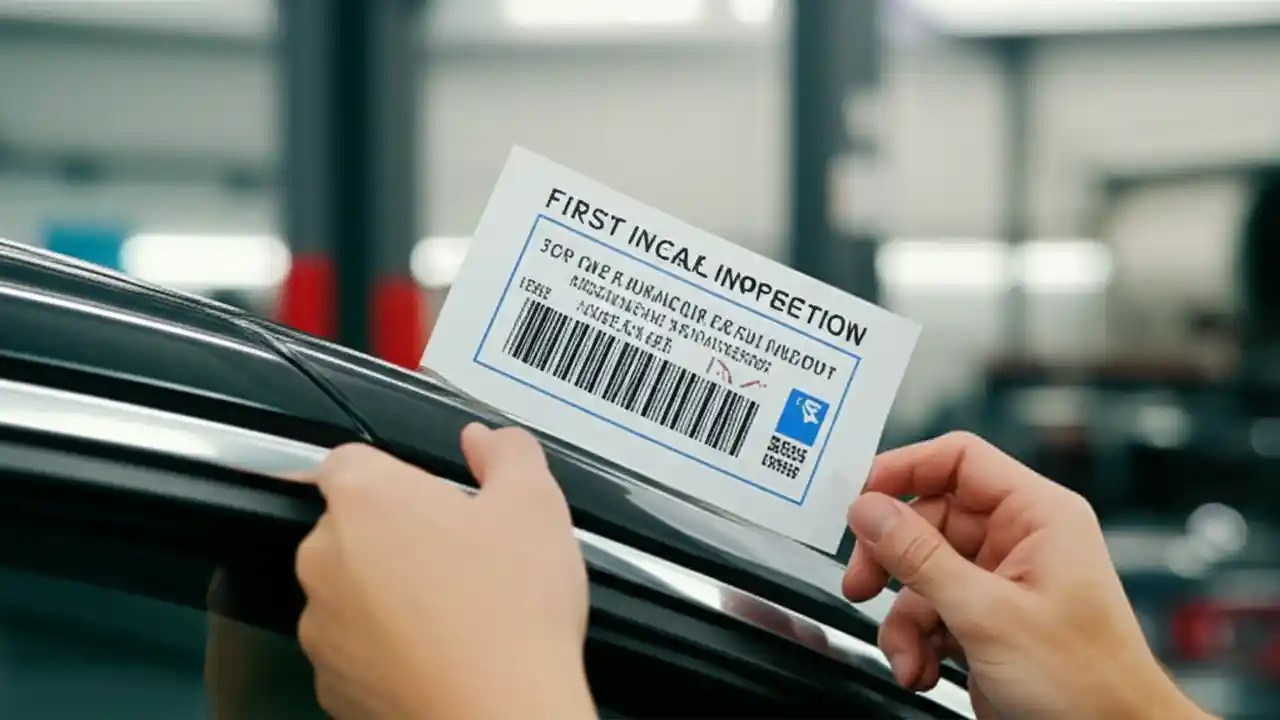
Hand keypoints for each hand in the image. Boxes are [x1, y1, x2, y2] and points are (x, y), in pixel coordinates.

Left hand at [295, 424, 593, 718]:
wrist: (498, 715)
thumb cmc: (513, 610)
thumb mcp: (535, 505)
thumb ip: (507, 453)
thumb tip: (483, 440)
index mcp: (366, 499)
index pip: (352, 459)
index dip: (397, 474)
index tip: (435, 498)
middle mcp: (324, 557)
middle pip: (351, 525)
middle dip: (398, 533)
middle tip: (461, 554)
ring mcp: (320, 625)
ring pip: (351, 589)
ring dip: (389, 591)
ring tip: (458, 610)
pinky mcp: (329, 682)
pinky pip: (354, 647)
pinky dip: (386, 646)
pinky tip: (441, 652)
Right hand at [843, 432, 1210, 719]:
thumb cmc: (1088, 682)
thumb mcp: (987, 614)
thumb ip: (920, 557)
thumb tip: (869, 510)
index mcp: (1038, 515)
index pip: (959, 460)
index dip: (905, 469)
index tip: (861, 498)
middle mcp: (1019, 539)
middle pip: (927, 519)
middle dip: (891, 560)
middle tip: (862, 583)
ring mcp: (1001, 581)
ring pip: (921, 572)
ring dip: (903, 617)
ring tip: (906, 653)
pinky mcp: (985, 620)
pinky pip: (929, 611)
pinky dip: (915, 641)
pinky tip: (921, 669)